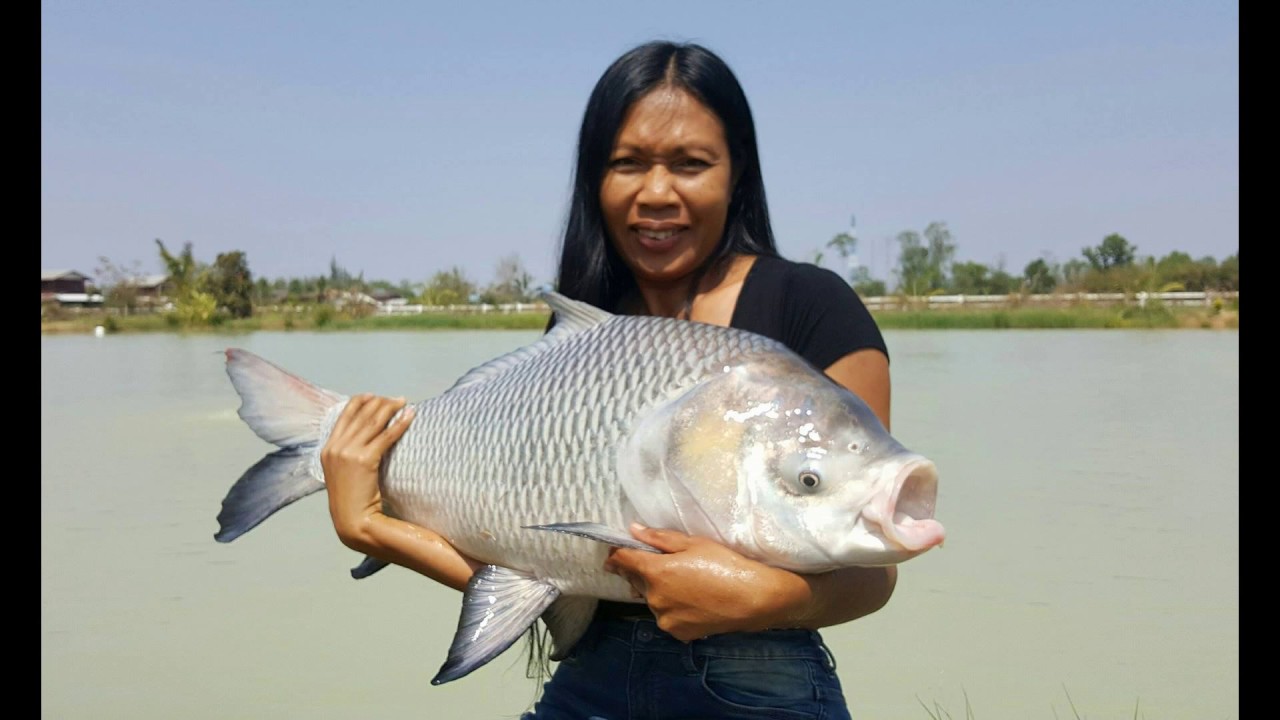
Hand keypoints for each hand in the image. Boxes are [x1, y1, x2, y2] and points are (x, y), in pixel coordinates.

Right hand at [320, 393, 414, 547]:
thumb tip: (365, 436)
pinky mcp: (364, 460)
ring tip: (404, 403)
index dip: (362, 401)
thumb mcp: (341, 471)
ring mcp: (348, 453)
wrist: (352, 520)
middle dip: (381, 402)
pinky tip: (410, 416)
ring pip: (373, 421)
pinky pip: (386, 436)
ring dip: (391, 408)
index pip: (345, 414)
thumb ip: (346, 453)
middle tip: (397, 400)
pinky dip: (400, 423)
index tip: (376, 396)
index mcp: (327, 448)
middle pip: (361, 414)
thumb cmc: (351, 499)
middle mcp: (335, 447)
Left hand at [603, 523, 805, 641]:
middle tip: (661, 564)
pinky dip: (672, 608)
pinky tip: (692, 600)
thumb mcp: (693, 543)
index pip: (623, 561)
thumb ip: (659, 539)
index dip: (617, 554)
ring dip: (658, 591)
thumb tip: (633, 530)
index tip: (616, 551)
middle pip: (637, 581)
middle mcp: (654, 599)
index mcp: (655, 573)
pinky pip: (667, 616)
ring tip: (684, 583)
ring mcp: (665, 619)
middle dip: (641, 572)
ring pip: (652, 600)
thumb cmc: (725, 564)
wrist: (753, 599)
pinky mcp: (677, 633)